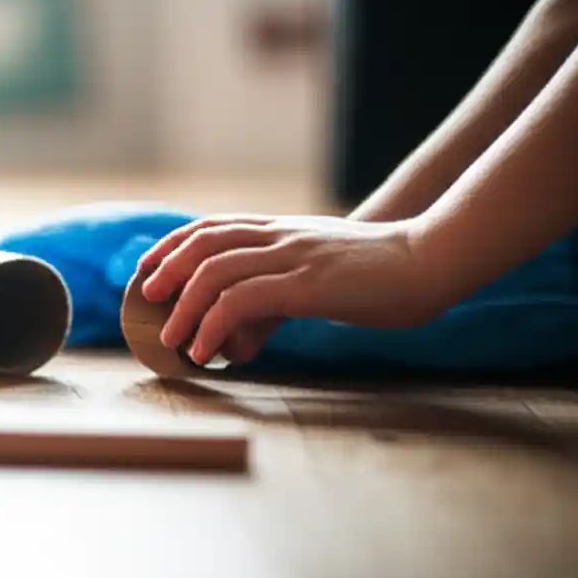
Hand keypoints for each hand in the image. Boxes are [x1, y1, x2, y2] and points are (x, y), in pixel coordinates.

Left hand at [136, 214, 438, 365]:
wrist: (430, 261)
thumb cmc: (379, 278)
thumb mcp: (317, 283)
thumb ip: (273, 305)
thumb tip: (238, 342)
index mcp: (282, 230)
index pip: (211, 226)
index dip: (172, 245)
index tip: (148, 269)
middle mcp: (280, 236)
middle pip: (203, 242)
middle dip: (167, 269)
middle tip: (147, 299)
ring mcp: (292, 257)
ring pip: (215, 272)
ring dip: (185, 307)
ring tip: (172, 339)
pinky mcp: (306, 285)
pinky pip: (243, 301)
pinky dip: (214, 326)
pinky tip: (206, 350)